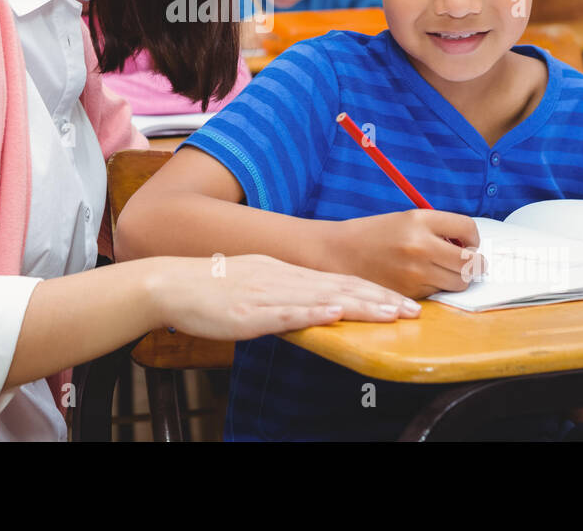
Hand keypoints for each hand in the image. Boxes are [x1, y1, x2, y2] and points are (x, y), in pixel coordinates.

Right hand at [148, 254, 421, 340]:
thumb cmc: (208, 288)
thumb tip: (311, 302)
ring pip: (322, 298)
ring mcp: (267, 293)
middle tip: (412, 309)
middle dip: (379, 299)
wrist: (170, 283)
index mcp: (284, 271)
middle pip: (340, 286)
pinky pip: (286, 312)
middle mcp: (282, 278)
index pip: (338, 280)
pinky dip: (313, 312)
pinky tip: (334, 312)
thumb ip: (282, 291)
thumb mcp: (253, 281)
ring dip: (360, 305)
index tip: (400, 301)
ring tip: (390, 312)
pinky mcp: (249, 311)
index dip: (373, 291)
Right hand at [333, 209, 483, 299]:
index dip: (474, 238)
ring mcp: (415, 273)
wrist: (339, 252)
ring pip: (460, 282)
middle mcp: (420, 246)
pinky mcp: (409, 293)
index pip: (468, 229)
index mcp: (419, 220)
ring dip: (457, 277)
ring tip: (443, 269)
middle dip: (474, 263)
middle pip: (471, 262)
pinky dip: (436, 287)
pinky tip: (419, 277)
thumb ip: (438, 230)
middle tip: (466, 261)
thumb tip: (471, 247)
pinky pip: (439, 292)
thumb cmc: (376, 234)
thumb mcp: (407, 219)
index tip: (469, 242)